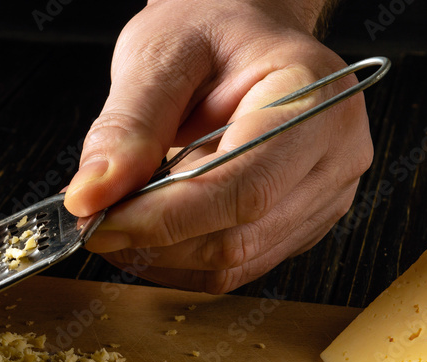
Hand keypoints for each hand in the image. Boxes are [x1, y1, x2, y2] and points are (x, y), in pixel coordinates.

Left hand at [64, 0, 372, 292]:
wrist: (242, 31)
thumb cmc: (211, 29)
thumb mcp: (158, 53)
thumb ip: (126, 126)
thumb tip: (92, 197)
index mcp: (315, 98)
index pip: (240, 188)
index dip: (163, 219)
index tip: (98, 221)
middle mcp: (334, 155)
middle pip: (236, 238)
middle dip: (151, 241)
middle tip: (92, 220)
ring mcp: (324, 198)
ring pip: (232, 264)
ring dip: (159, 256)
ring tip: (118, 216)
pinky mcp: (299, 226)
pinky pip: (234, 267)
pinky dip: (178, 259)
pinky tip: (149, 227)